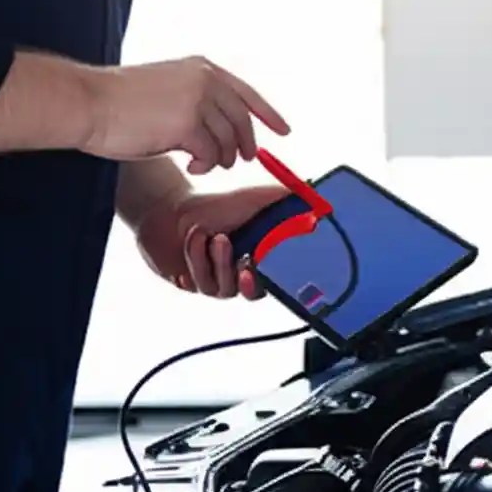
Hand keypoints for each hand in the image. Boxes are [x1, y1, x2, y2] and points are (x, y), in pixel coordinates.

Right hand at [81, 57, 289, 173]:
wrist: (88, 103)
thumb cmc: (117, 101)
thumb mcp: (166, 90)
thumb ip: (196, 103)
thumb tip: (220, 133)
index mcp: (201, 68)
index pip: (245, 92)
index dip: (268, 113)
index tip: (284, 130)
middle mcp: (205, 80)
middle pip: (242, 120)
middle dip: (246, 144)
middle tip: (242, 159)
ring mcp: (198, 101)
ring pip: (228, 141)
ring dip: (220, 158)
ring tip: (201, 162)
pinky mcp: (188, 125)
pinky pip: (211, 155)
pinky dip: (204, 165)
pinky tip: (190, 164)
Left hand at [135, 185, 287, 299]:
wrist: (176, 208)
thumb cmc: (217, 206)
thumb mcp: (255, 199)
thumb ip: (285, 200)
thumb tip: (315, 201)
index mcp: (259, 260)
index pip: (272, 283)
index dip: (267, 282)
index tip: (255, 268)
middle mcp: (239, 276)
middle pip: (246, 291)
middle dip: (237, 274)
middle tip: (231, 250)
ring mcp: (215, 282)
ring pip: (218, 286)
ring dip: (210, 260)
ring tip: (205, 234)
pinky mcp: (193, 285)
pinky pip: (196, 283)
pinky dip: (194, 259)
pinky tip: (193, 241)